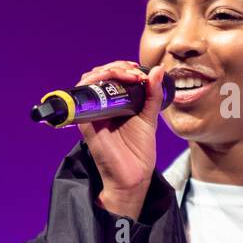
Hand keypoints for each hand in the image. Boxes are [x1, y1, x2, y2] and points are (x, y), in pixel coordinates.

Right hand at [74, 60, 165, 219]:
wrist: (134, 176)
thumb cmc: (139, 151)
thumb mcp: (149, 117)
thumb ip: (152, 94)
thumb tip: (159, 69)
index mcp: (115, 103)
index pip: (112, 75)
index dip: (123, 67)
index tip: (140, 72)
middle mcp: (101, 106)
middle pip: (99, 74)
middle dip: (117, 66)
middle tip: (135, 73)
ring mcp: (92, 112)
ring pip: (89, 80)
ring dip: (108, 70)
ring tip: (128, 75)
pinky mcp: (86, 122)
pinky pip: (83, 97)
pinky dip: (94, 83)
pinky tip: (111, 81)